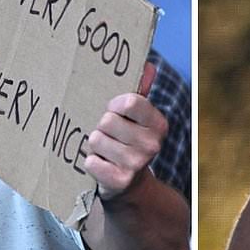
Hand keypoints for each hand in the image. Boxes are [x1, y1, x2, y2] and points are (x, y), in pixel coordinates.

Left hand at [87, 62, 167, 200]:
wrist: (129, 184)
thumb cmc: (127, 140)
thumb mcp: (137, 117)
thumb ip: (140, 90)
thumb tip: (148, 65)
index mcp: (159, 124)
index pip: (130, 102)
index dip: (115, 104)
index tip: (114, 110)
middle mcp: (152, 144)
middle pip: (107, 120)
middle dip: (102, 126)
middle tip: (109, 135)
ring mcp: (136, 164)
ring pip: (96, 139)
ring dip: (95, 145)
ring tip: (105, 150)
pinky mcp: (120, 181)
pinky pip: (90, 162)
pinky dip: (91, 162)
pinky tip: (102, 164)